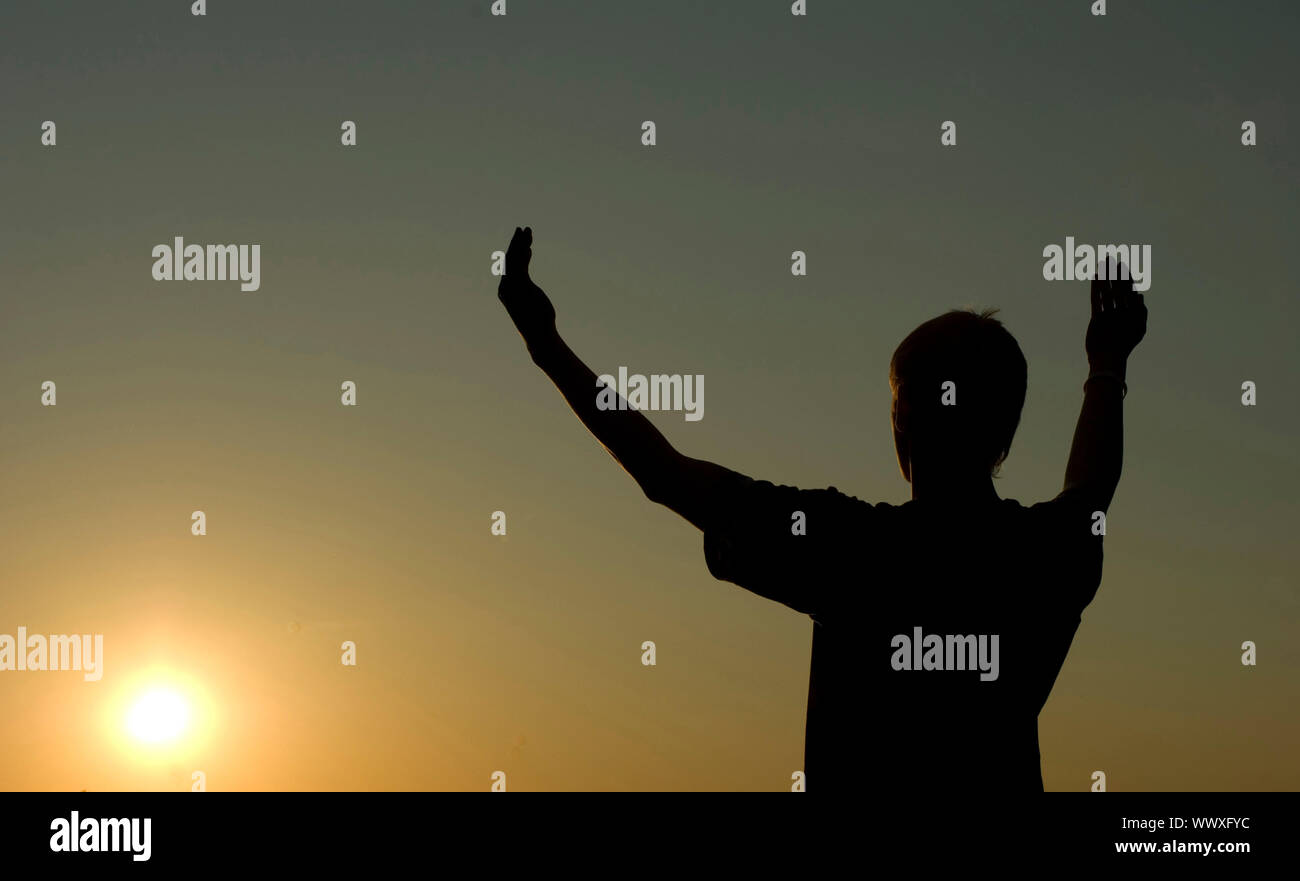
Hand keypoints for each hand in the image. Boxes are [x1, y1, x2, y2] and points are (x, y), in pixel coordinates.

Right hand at [497, 226, 556, 345]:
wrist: (538, 333)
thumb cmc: (537, 321)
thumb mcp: (532, 301)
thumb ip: (527, 289)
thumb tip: (528, 287)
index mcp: (505, 291)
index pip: (510, 265)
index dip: (517, 251)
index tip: (526, 243)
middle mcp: (506, 287)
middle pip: (510, 259)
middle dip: (516, 242)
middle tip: (522, 228)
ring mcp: (512, 287)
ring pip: (515, 259)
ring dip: (521, 243)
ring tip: (527, 230)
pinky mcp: (520, 286)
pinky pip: (521, 266)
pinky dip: (525, 255)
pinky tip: (529, 247)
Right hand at [1086, 259, 1146, 369]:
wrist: (1109, 358)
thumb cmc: (1125, 346)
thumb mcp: (1139, 328)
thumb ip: (1140, 311)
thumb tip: (1139, 294)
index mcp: (1130, 312)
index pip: (1128, 291)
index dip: (1126, 278)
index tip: (1123, 266)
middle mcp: (1119, 311)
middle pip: (1116, 288)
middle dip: (1114, 274)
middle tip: (1110, 259)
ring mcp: (1107, 313)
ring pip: (1105, 291)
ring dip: (1103, 277)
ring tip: (1101, 264)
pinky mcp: (1096, 317)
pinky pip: (1096, 299)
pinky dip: (1095, 288)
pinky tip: (1094, 277)